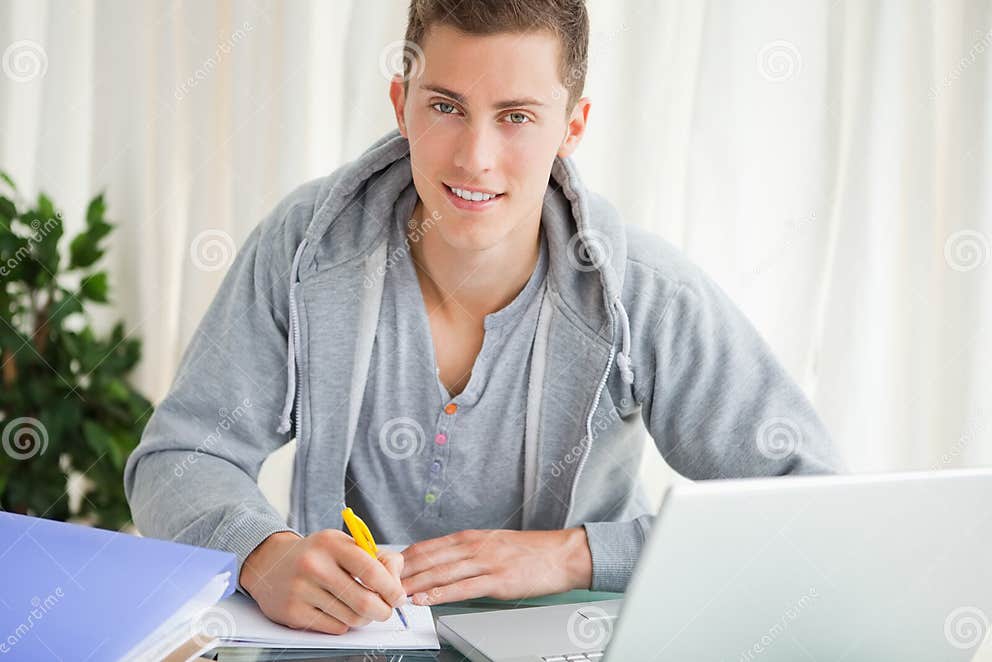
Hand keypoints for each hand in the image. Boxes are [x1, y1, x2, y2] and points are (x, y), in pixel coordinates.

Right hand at [239, 530, 405, 633]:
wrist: (270, 564)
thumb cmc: (316, 554)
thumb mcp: (342, 544)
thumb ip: (374, 557)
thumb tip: (397, 577)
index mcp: (331, 544)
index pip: (371, 570)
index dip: (391, 588)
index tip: (398, 596)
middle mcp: (314, 565)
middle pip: (364, 601)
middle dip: (383, 610)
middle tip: (386, 610)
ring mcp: (301, 590)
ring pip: (351, 618)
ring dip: (364, 618)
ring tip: (362, 608)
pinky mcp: (293, 613)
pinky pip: (334, 628)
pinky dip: (344, 623)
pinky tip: (339, 611)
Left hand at [400, 528, 591, 605]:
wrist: (561, 554)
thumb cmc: (529, 552)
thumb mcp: (492, 544)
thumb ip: (465, 552)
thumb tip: (438, 564)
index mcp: (470, 537)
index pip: (426, 546)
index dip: (402, 558)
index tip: (384, 567)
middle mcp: (474, 546)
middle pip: (428, 558)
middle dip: (401, 572)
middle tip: (379, 582)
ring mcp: (485, 562)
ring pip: (440, 573)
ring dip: (414, 584)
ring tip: (393, 593)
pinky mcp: (498, 580)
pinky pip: (462, 588)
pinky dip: (439, 594)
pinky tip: (424, 599)